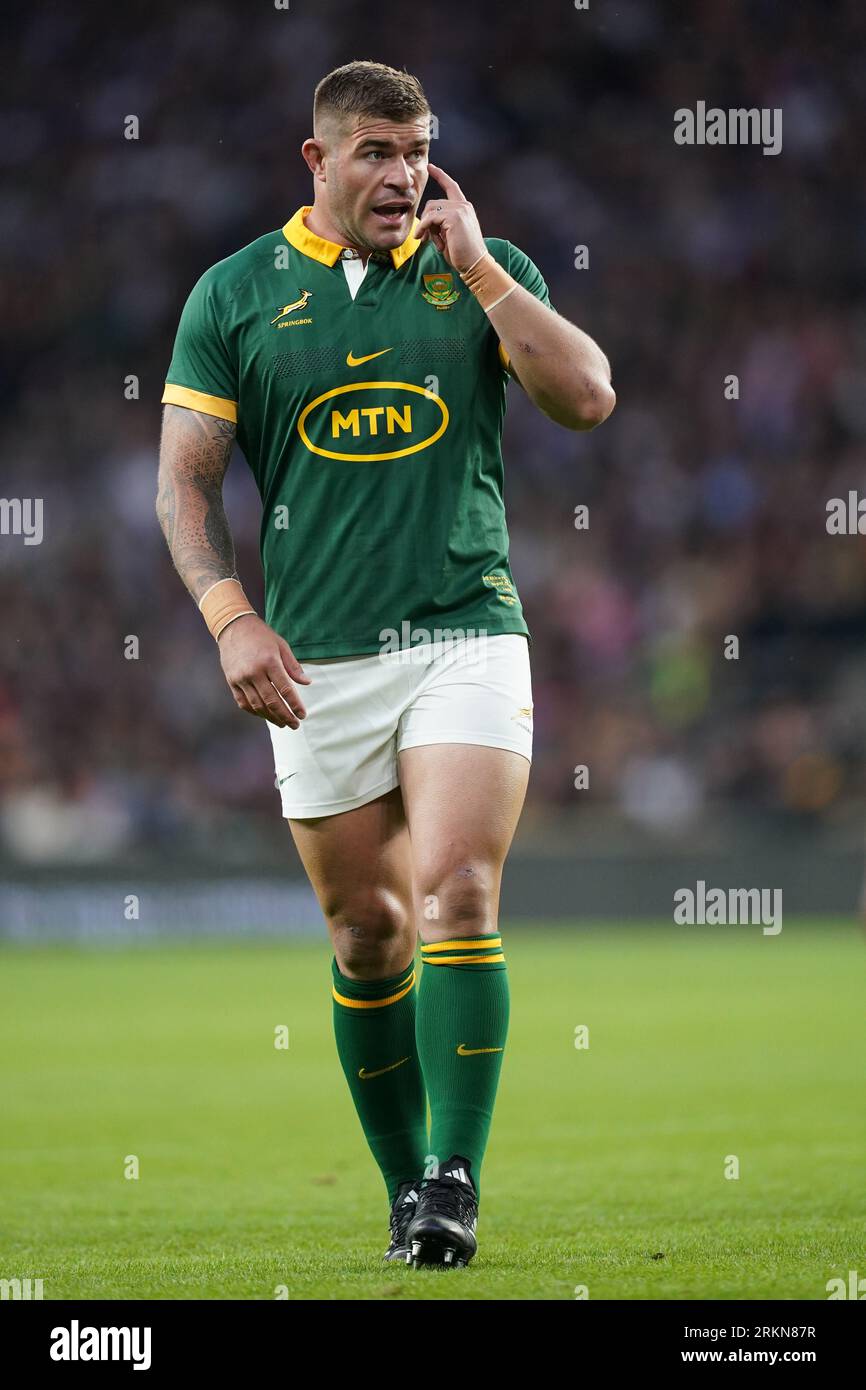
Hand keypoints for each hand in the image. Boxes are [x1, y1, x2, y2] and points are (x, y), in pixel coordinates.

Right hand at [217, 614, 311, 729]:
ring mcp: (241, 678)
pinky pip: (243, 702)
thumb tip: (307, 683)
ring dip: (271, 717)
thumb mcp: (281, 646)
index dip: (295, 705)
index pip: (285, 690)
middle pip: (271, 701)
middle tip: (295, 725)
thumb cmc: (261, 635)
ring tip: (282, 723)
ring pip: (257, 705)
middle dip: (285, 716)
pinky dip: (255, 712)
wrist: (233, 627)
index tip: (303, 715)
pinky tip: (265, 716)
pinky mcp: (232, 682)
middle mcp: (254, 672)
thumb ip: (293, 666)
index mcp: (269, 662)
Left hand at [414, 162, 486, 271]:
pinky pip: (429, 219)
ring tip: (432, 242)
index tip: (431, 167)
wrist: (475, 264)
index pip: (451, 187)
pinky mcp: (454, 217)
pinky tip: (424, 239)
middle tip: (426, 239)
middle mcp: (463, 205)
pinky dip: (423, 229)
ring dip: (426, 228)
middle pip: (433, 204)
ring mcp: (459, 209)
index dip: (441, 176)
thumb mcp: (449, 235)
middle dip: (426, 222)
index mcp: (464, 208)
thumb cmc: (462, 254)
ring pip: (430, 211)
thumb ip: (440, 224)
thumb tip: (423, 222)